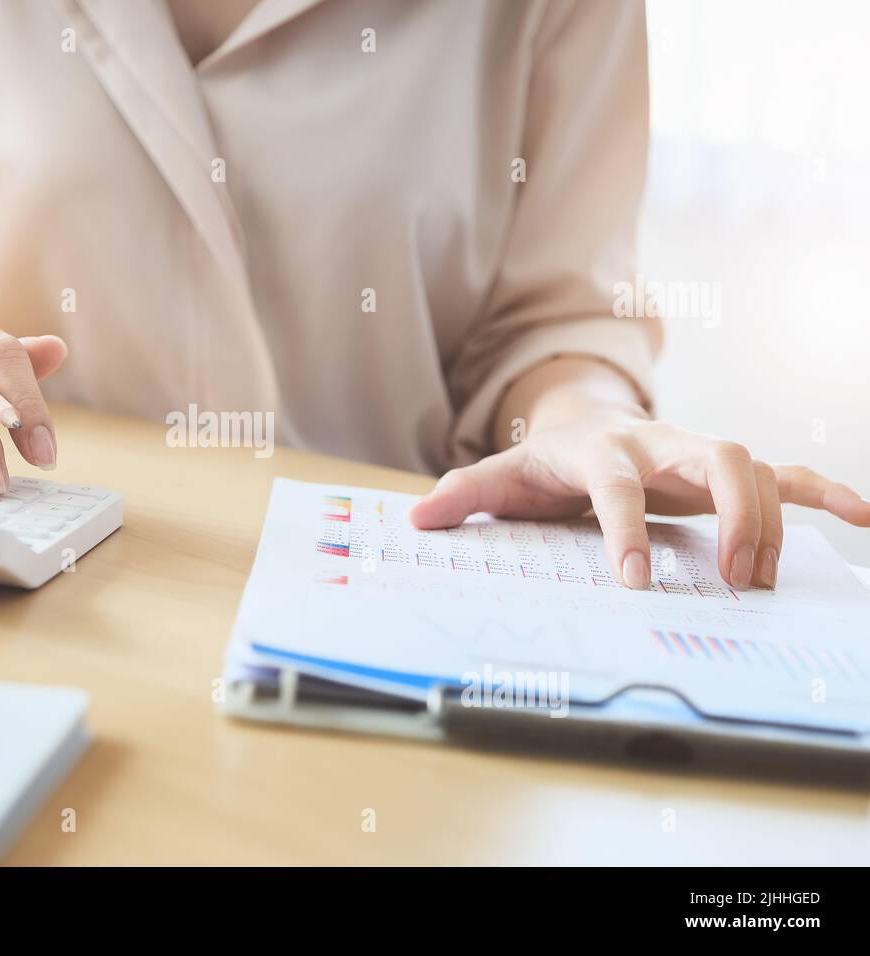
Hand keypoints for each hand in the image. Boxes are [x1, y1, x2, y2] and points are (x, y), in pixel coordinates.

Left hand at [410, 416, 869, 590]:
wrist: (585, 422)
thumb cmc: (544, 459)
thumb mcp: (502, 475)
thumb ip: (464, 495)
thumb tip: (416, 520)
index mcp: (601, 453)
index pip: (619, 487)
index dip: (627, 529)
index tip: (636, 583)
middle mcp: (660, 445)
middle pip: (718, 457)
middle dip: (735, 516)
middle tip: (732, 583)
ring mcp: (699, 454)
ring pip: (758, 468)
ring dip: (773, 524)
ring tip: (762, 584)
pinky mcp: (727, 468)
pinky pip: (788, 474)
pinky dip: (825, 494)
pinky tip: (862, 521)